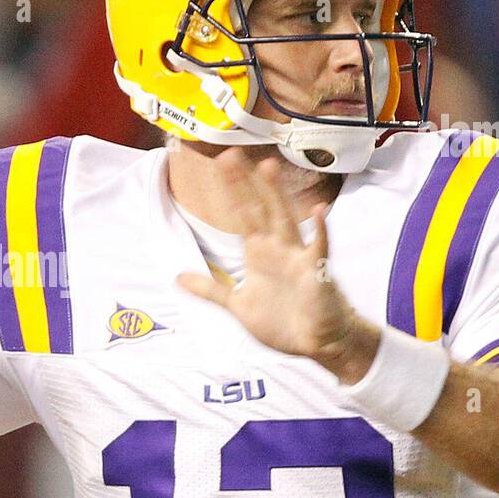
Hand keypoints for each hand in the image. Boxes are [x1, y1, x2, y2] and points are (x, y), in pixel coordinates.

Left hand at [176, 156, 379, 382]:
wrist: (317, 342)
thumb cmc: (282, 321)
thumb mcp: (238, 305)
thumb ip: (210, 289)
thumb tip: (178, 278)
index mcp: (259, 253)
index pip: (243, 215)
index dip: (232, 191)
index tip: (220, 165)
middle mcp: (278, 249)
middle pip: (260, 209)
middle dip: (246, 184)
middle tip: (231, 155)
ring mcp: (298, 258)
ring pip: (285, 219)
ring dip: (276, 195)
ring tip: (267, 168)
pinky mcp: (318, 273)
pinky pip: (320, 248)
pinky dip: (321, 230)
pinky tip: (318, 210)